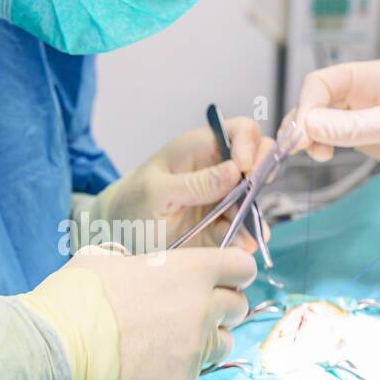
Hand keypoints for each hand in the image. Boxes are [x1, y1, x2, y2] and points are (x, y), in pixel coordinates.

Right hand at [0, 246, 255, 379]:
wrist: (60, 346)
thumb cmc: (79, 295)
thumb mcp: (109, 260)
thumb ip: (143, 265)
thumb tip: (134, 268)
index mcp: (191, 270)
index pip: (242, 266)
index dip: (233, 271)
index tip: (223, 278)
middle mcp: (203, 307)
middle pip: (238, 306)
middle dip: (221, 307)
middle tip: (192, 311)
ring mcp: (195, 347)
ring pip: (223, 342)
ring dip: (206, 339)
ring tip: (171, 339)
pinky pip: (196, 370)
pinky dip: (180, 366)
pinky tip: (151, 362)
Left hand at [74, 120, 274, 252]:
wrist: (119, 237)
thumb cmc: (132, 204)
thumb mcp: (156, 193)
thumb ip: (194, 183)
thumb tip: (235, 170)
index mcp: (201, 148)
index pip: (241, 131)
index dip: (251, 145)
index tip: (245, 169)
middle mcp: (218, 170)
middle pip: (258, 164)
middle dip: (260, 184)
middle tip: (250, 205)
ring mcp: (223, 199)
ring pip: (254, 203)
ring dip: (253, 220)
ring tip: (244, 238)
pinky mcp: (223, 226)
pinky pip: (244, 230)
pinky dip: (245, 239)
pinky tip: (240, 248)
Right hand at [290, 62, 379, 199]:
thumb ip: (355, 126)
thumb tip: (309, 126)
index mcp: (373, 77)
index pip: (322, 82)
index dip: (307, 106)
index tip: (302, 135)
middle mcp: (363, 92)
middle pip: (316, 98)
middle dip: (302, 120)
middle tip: (301, 149)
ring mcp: (363, 114)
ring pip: (320, 118)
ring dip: (308, 134)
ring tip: (316, 154)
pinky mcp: (367, 136)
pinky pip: (332, 134)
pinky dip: (320, 144)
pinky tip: (324, 155)